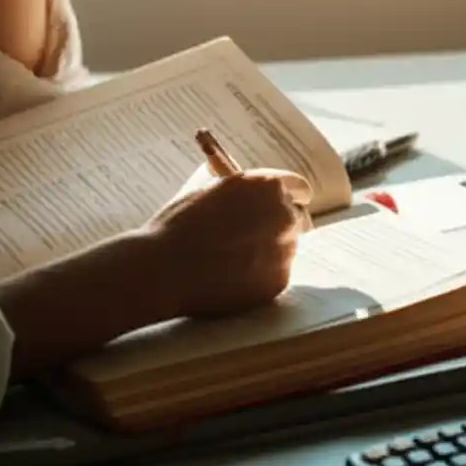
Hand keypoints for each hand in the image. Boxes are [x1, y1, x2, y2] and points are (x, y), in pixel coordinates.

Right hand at [143, 165, 313, 316]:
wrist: (165, 267)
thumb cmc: (178, 225)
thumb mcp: (208, 189)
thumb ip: (238, 190)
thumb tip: (248, 191)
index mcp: (268, 185)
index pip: (300, 189)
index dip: (288, 198)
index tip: (280, 208)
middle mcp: (284, 214)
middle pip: (296, 219)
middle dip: (277, 227)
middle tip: (250, 240)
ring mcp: (286, 248)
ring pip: (286, 250)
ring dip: (267, 254)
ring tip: (228, 262)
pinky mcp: (280, 280)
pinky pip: (275, 276)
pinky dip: (258, 279)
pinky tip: (229, 280)